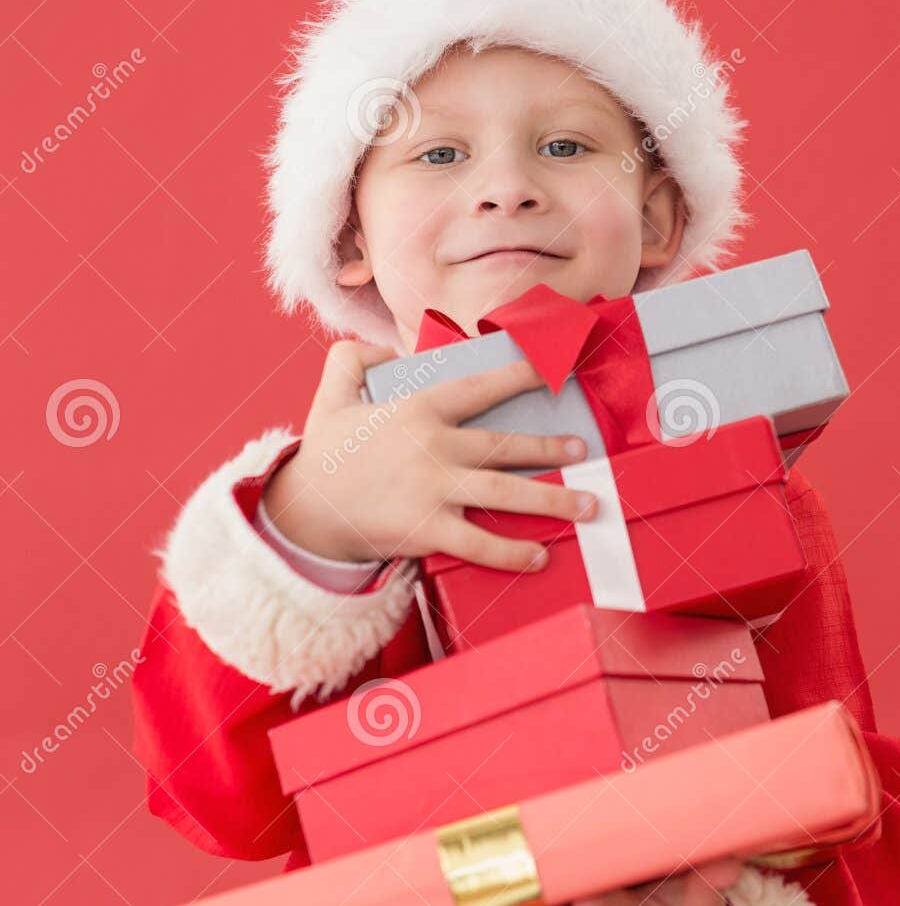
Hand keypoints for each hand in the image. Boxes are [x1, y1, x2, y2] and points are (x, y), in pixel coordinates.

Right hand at [261, 341, 600, 566]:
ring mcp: (434, 491)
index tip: (554, 362)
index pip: (480, 386)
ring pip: (507, 494)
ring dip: (553, 499)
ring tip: (589, 504)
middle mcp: (434, 448)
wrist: (305, 511)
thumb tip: (388, 349)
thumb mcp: (332, 393)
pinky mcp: (428, 531)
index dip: (521, 372)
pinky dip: (514, 553)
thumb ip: (354, 358)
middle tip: (584, 448)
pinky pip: (481, 544)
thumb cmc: (325, 454)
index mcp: (419, 410)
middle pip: (506, 446)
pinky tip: (541, 556)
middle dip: (551, 446)